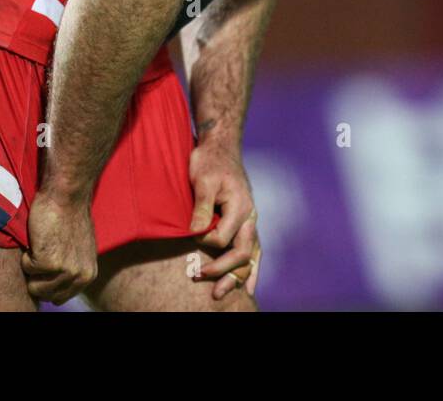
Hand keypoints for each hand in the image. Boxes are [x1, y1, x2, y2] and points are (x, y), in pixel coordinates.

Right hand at [21, 188, 97, 304]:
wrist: (67, 194)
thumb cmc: (69, 216)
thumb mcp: (79, 248)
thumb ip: (72, 267)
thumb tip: (56, 285)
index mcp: (88, 275)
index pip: (60, 297)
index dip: (47, 282)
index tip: (46, 264)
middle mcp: (81, 277)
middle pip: (47, 295)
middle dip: (38, 277)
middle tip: (43, 252)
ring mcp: (66, 271)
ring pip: (35, 287)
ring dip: (32, 266)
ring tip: (42, 244)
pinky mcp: (50, 263)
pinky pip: (27, 268)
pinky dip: (26, 253)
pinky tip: (39, 237)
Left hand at [188, 141, 260, 299]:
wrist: (221, 147)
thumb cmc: (210, 161)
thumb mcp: (202, 181)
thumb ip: (202, 208)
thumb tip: (196, 233)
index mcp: (241, 208)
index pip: (222, 238)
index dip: (204, 242)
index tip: (190, 235)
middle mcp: (250, 217)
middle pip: (241, 254)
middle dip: (223, 273)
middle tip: (202, 281)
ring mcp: (250, 221)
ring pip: (250, 256)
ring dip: (237, 277)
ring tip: (222, 295)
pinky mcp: (245, 222)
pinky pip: (252, 250)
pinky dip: (250, 269)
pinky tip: (247, 285)